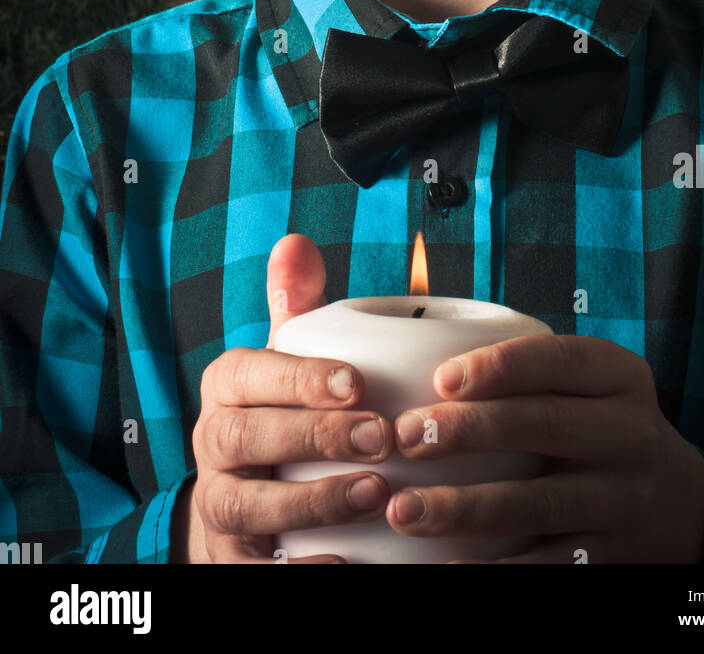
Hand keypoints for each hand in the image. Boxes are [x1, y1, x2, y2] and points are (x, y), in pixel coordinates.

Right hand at [178, 234, 394, 562]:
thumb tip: (295, 242)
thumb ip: (294, 307)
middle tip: (381, 435)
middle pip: (245, 437)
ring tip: (376, 493)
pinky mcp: (233, 560)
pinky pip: (254, 571)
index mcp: (226, 389)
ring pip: (247, 506)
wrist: (241, 506)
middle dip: (313, 436)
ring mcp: (219, 506)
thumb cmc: (279, 418)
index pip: (249, 374)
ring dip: (313, 501)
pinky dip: (297, 569)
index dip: (299, 377)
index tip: (358, 381)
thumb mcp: (284, 363)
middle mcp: (213, 445)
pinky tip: (346, 563)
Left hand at [384, 334, 703, 563]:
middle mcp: (629, 434)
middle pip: (545, 425)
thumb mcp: (590, 385)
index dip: (500, 366)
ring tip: (406, 509)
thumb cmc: (598, 423)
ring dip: (465, 506)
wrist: (678, 501)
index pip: (561, 360)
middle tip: (405, 436)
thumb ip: (530, 371)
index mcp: (621, 377)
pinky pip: (548, 565)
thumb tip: (422, 370)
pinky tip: (448, 564)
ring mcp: (623, 499)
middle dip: (468, 430)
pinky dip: (497, 569)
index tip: (440, 378)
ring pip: (539, 502)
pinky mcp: (611, 556)